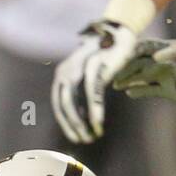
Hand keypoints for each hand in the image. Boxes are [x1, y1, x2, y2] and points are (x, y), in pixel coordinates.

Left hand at [52, 20, 136, 142]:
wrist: (117, 34)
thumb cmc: (104, 58)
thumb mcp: (89, 76)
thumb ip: (82, 94)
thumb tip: (83, 119)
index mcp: (62, 75)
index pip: (58, 104)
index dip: (66, 123)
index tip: (75, 138)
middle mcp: (66, 72)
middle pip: (64, 104)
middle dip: (72, 125)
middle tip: (82, 141)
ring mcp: (79, 68)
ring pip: (75, 100)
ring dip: (82, 121)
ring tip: (91, 136)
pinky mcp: (95, 66)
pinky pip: (92, 92)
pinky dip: (94, 109)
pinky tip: (98, 122)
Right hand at [113, 38, 175, 105]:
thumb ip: (173, 54)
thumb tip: (155, 57)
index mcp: (165, 49)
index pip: (141, 48)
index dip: (128, 52)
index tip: (115, 56)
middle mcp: (162, 62)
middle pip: (138, 64)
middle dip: (124, 68)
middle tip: (111, 74)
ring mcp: (164, 76)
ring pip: (141, 77)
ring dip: (128, 80)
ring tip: (115, 85)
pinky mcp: (168, 89)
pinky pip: (150, 90)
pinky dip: (140, 92)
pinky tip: (129, 93)